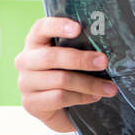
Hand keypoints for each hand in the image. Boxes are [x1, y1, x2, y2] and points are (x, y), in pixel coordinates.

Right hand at [14, 17, 114, 131]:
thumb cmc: (64, 75)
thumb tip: (103, 50)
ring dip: (89, 84)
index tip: (78, 28)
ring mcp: (25, 83)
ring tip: (109, 87)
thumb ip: (78, 48)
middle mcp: (25, 61)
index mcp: (35, 43)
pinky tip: (94, 97)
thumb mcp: (69, 59)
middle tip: (103, 62)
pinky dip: (81, 97)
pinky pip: (60, 97)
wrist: (54, 108)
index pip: (41, 28)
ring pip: (60, 80)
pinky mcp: (30, 103)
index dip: (58, 26)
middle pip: (51, 57)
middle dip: (81, 59)